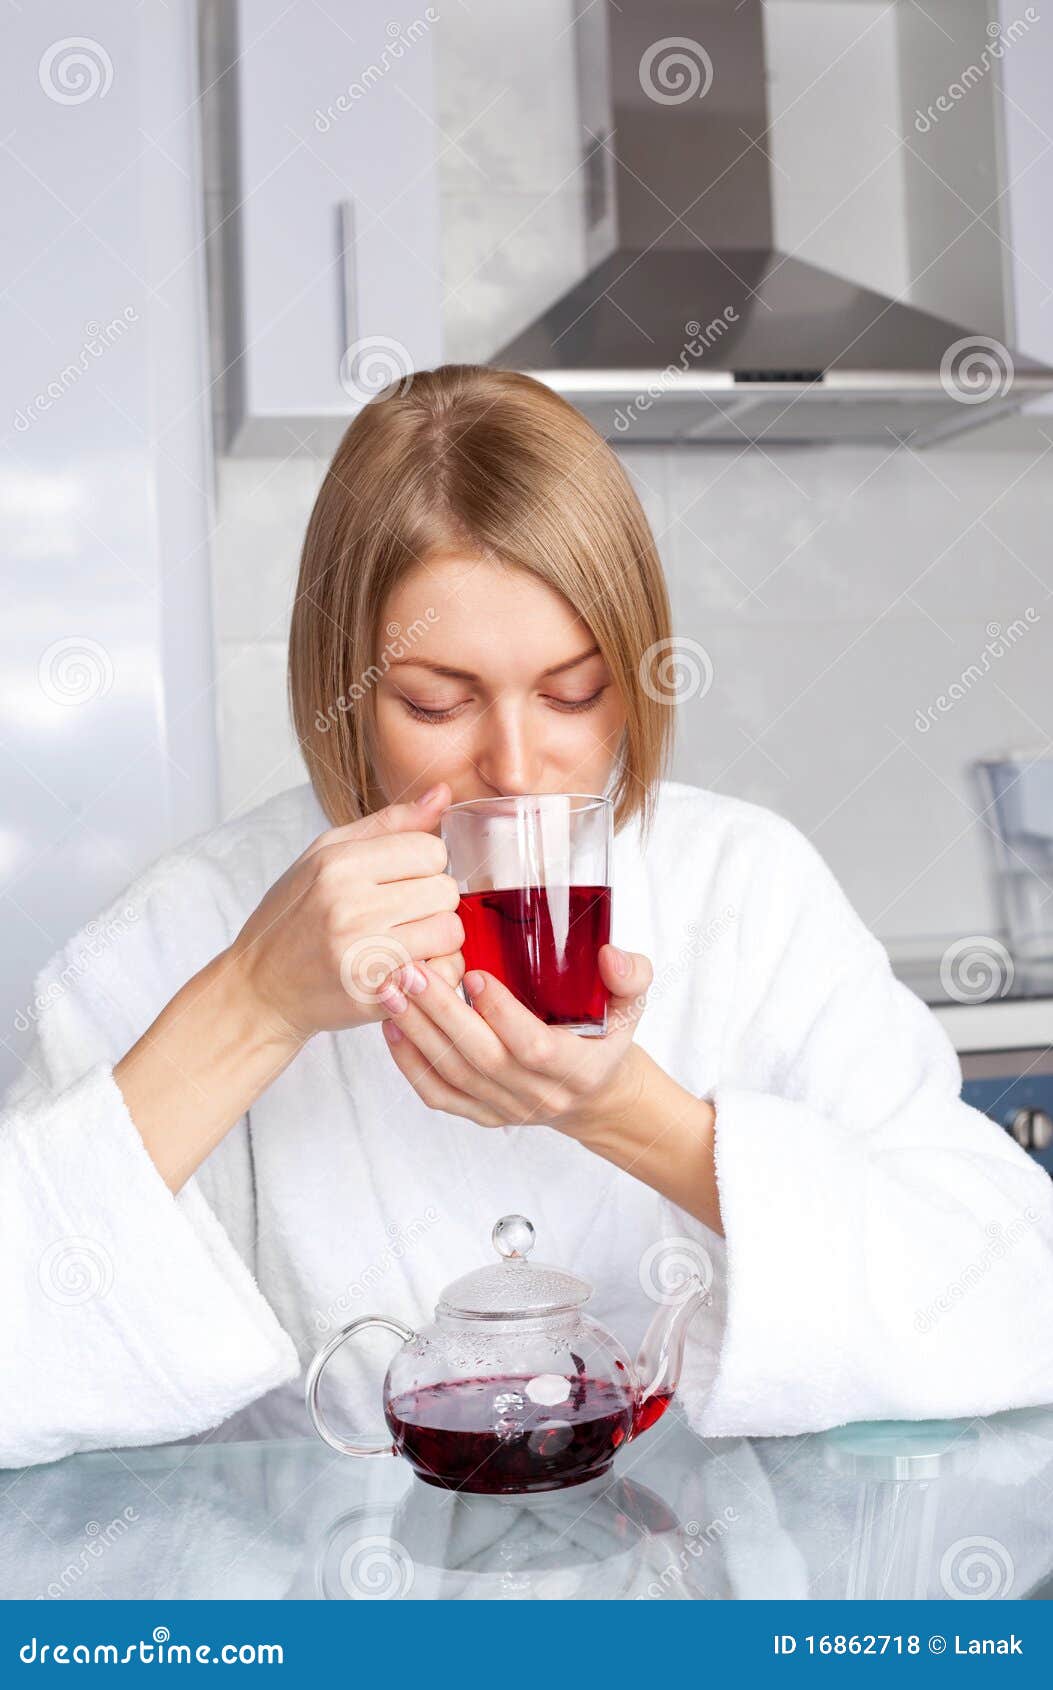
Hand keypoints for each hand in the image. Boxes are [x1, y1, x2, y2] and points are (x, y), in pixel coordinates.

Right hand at [226, 783, 462, 1042]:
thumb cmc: (292, 917)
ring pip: (450, 932)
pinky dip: (433, 970)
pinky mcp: (375, 995)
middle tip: (407, 910)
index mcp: (339, 865)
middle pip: (446, 890)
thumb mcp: (325, 855)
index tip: (406, 877)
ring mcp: (363, 954)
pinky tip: (408, 966)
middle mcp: (351, 907)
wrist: (259, 988)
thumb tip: (442, 792)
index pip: (431, 850)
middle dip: (434, 900)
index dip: (426, 863)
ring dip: (437, 936)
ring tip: (409, 936)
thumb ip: (389, 824)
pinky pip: (440, 974)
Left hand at [377, 943, 653, 1134]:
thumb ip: (631, 977)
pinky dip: (409, 1062)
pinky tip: (392, 1027)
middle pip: (481, 1059)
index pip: (534, 1047)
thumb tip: (611, 955)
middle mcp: (538, 1096)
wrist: (594, 1096)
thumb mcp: (632, 1006)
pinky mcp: (481, 1113)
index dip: (502, 1013)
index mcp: (578, 1069)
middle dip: (442, 1014)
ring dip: (417, 1032)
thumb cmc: (606, 1040)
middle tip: (413, 972)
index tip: (475, 973)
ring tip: (392, 990)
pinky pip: (438, 1094)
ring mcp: (505, 1108)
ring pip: (452, 1075)